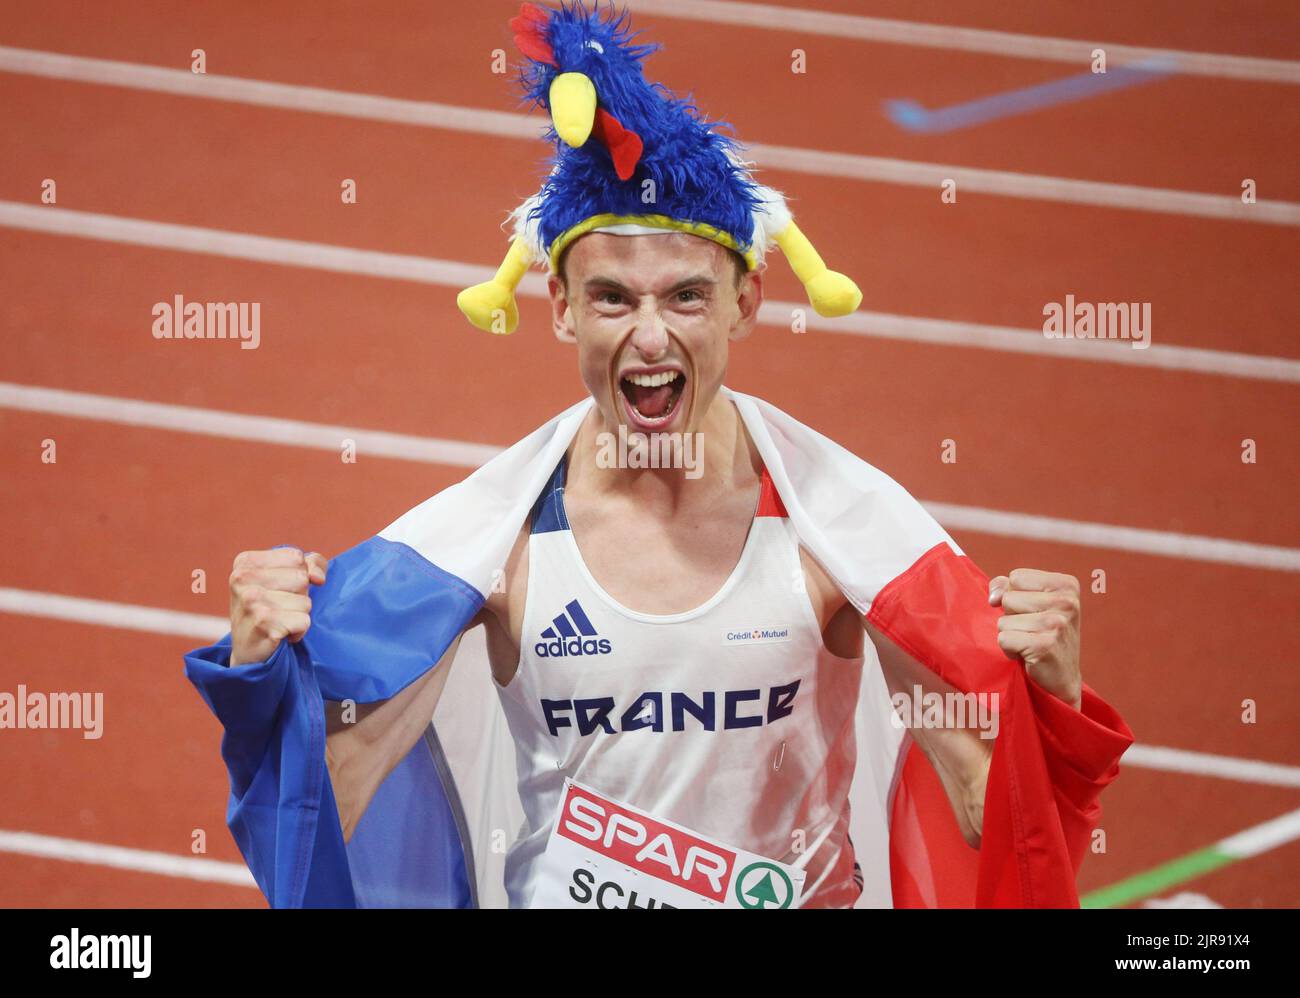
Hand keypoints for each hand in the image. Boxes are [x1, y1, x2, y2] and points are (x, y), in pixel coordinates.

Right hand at [228, 548, 327, 665]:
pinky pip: (304, 621)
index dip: (300, 574)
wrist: (248, 652)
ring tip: (279, 621)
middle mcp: (243, 578)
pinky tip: (281, 634)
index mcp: (246, 562)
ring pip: (306, 601)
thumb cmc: (269, 609)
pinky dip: (299, 631)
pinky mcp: (262, 622)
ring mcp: (251, 600)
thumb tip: (318, 578)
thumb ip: (309, 564)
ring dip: (299, 615)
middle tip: (279, 608)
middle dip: (299, 596)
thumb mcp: (283, 579)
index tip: (282, 590)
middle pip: (302, 578)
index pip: (296, 557)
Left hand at [989, 569, 1081, 709]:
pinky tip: (1028, 654)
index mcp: (1066, 585)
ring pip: (1003, 620)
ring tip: (1031, 641)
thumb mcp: (1031, 602)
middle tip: (1033, 630)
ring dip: (1011, 634)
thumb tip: (994, 596)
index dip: (1016, 596)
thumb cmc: (1044, 634)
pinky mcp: (1045, 645)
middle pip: (1009, 598)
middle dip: (1013, 616)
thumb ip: (1007, 587)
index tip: (1034, 612)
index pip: (1016, 577)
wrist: (1063, 676)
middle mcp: (1066, 602)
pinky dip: (1009, 649)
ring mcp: (1057, 623)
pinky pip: (1004, 638)